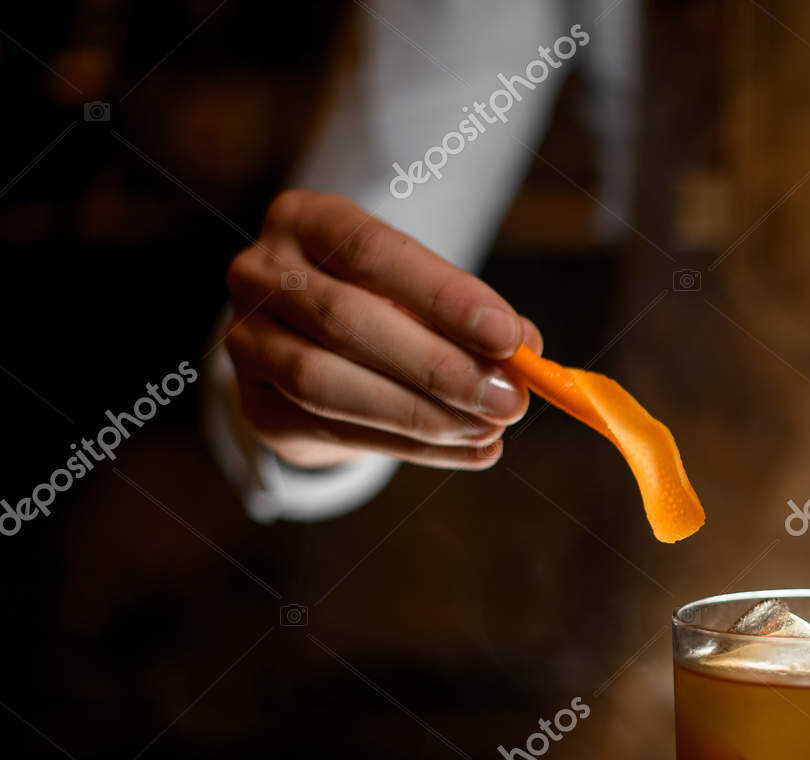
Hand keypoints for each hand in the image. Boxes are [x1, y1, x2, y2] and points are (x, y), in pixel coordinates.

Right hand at [222, 189, 538, 469]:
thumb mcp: (423, 291)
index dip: (443, 297)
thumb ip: (470, 315)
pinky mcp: (258, 407)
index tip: (506, 336)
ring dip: (421, 415)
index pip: (372, 253)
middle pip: (346, 321)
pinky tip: (469, 451)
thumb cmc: (384, 303)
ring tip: (489, 431)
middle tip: (508, 401)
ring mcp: (247, 342)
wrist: (311, 346)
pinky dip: (412, 448)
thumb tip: (525, 350)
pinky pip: (335, 433)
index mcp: (305, 221)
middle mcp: (260, 274)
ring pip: (327, 383)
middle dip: (438, 367)